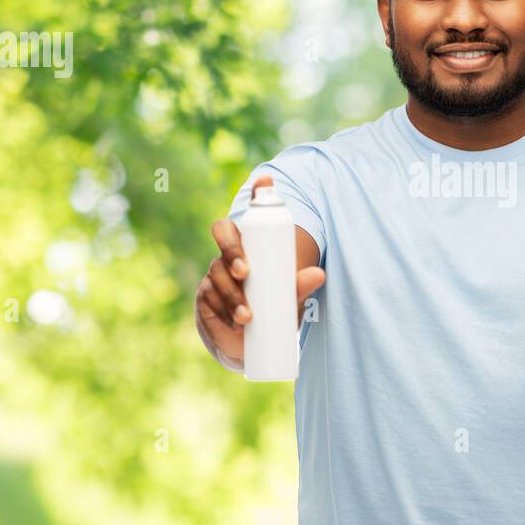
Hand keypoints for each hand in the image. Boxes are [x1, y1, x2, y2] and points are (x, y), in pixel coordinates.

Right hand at [195, 176, 325, 364]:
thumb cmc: (272, 307)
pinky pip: (208, 298)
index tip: (265, 183)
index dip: (256, 193)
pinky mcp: (205, 296)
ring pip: (216, 272)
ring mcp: (215, 274)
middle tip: (245, 272)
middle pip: (223, 233)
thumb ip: (301, 284)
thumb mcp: (289, 296)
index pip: (253, 212)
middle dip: (232, 250)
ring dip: (230, 292)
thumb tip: (319, 274)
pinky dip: (221, 311)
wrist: (249, 341)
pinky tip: (233, 323)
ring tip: (246, 315)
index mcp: (252, 243)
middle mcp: (230, 252)